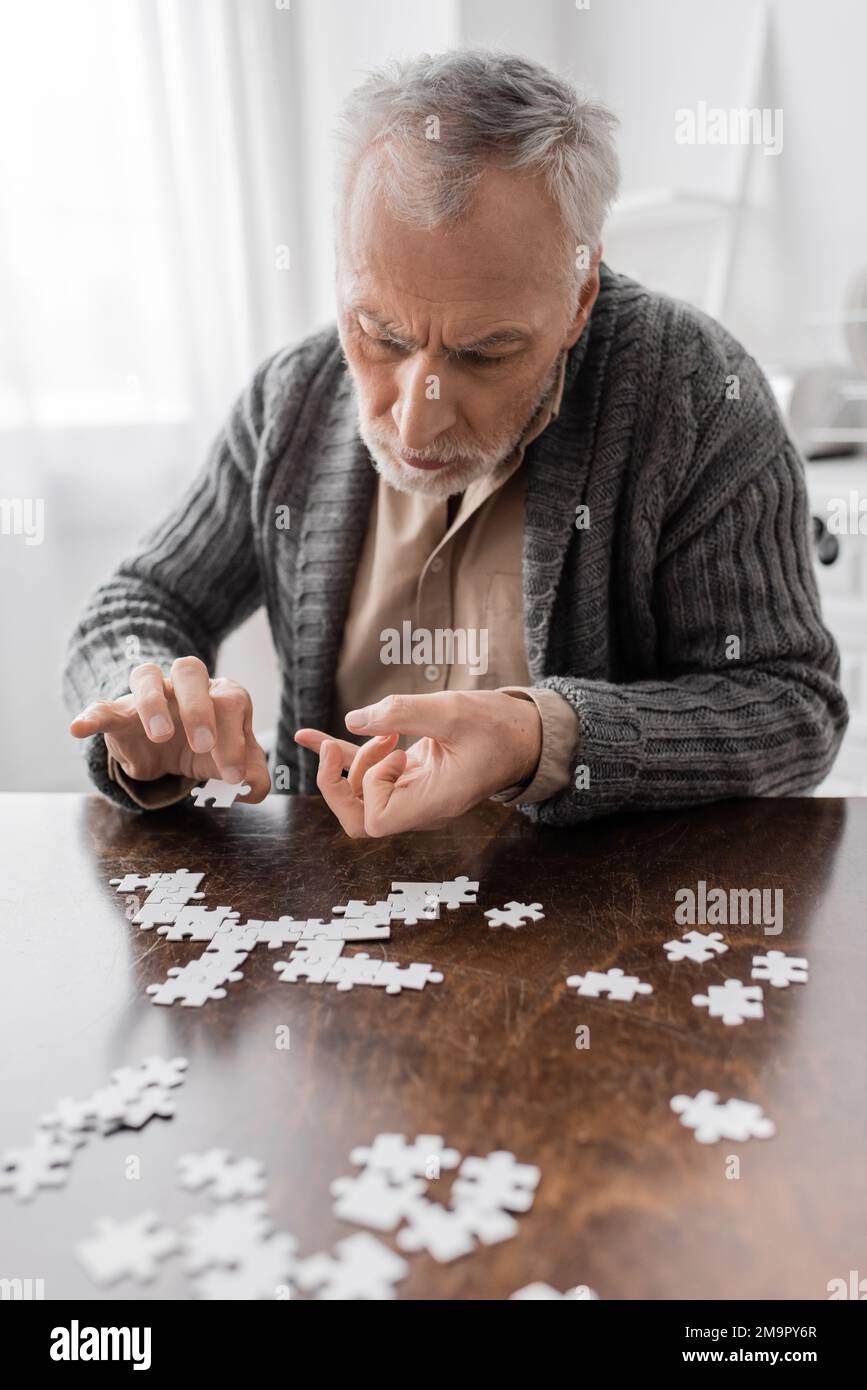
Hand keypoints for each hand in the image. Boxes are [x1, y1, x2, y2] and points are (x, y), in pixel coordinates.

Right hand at [69, 657, 270, 800]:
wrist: (171, 749)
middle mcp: (187, 685)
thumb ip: (252, 776)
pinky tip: (78, 728)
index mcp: (221, 694)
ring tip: (160, 736)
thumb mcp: (233, 765)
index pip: (232, 703)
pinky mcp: (120, 712)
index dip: (235, 739)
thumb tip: (253, 789)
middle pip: (191, 671)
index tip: (233, 777)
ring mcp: (151, 694)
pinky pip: (103, 706)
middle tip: (203, 745)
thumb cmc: (209, 751)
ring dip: (153, 704)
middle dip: (199, 709)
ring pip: (146, 676)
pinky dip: (91, 715)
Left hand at [294, 690, 541, 836]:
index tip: (392, 750)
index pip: (378, 820)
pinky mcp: (412, 776)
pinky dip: (342, 757)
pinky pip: (370, 774)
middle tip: (333, 749)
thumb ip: (401, 713)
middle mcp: (422, 805)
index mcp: (435, 802)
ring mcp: (415, 793)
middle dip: (337, 785)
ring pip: (360, 795)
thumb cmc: (499, 726)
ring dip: (343, 763)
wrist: (527, 734)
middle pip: (360, 820)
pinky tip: (312, 737)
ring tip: (355, 730)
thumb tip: (353, 720)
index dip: (368, 787)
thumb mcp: (452, 710)